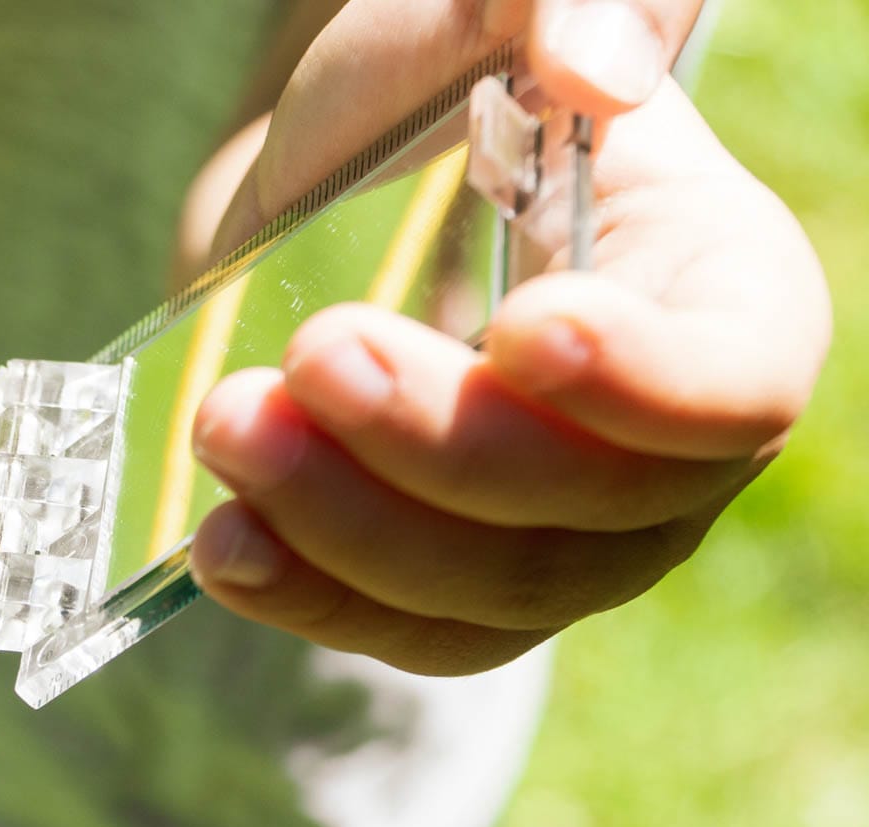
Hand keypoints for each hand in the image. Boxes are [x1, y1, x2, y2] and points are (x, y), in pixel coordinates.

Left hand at [183, 3, 829, 675]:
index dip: (641, 384)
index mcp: (723, 306)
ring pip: (483, 596)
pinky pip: (398, 635)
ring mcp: (562, 547)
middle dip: (439, 447)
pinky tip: (222, 541)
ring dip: (344, 528)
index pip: (731, 389)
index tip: (522, 326)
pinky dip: (305, 599)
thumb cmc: (435, 105)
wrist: (339, 200)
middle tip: (317, 354)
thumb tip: (591, 58)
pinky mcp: (450, 596)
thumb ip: (555, 8)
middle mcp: (665, 457)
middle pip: (587, 514)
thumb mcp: (483, 22)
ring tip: (230, 428)